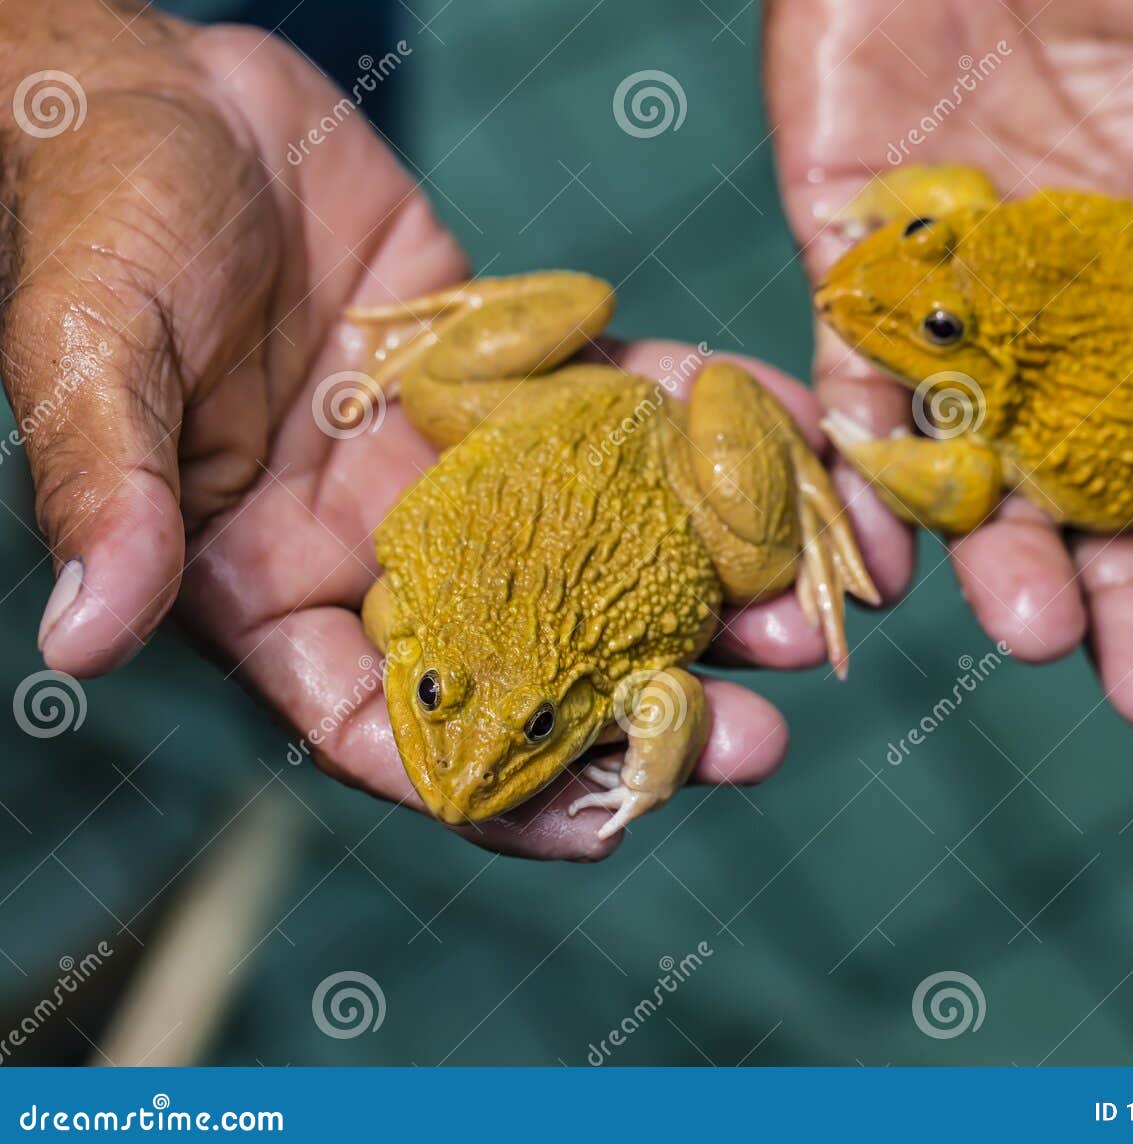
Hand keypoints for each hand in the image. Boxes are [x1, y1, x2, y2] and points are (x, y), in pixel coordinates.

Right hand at [0, 3, 806, 859]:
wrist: (177, 97)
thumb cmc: (100, 220)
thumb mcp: (90, 352)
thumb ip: (106, 490)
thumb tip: (83, 643)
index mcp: (270, 583)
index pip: (384, 724)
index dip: (492, 787)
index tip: (607, 821)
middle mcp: (385, 545)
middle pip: (531, 658)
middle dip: (646, 706)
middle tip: (758, 735)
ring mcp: (466, 464)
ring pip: (605, 546)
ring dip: (712, 583)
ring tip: (814, 607)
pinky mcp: (522, 378)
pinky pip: (629, 412)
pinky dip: (709, 427)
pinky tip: (793, 441)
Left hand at [766, 0, 1132, 726]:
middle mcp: (1069, 330)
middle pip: (1096, 493)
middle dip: (1122, 597)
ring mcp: (962, 310)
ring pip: (978, 465)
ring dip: (1001, 559)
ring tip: (1033, 634)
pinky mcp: (855, 266)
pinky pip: (852, 387)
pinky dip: (866, 464)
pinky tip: (889, 551)